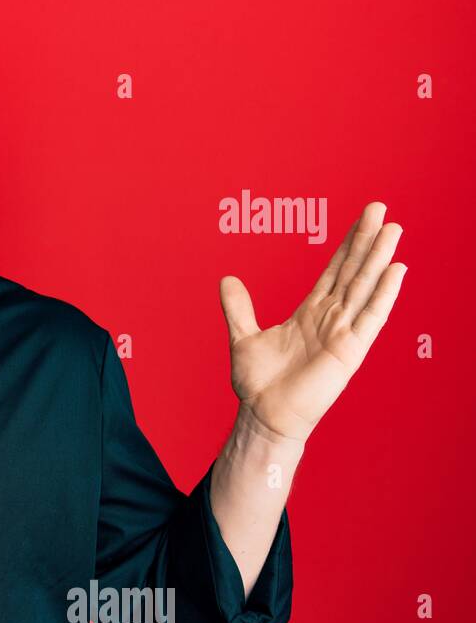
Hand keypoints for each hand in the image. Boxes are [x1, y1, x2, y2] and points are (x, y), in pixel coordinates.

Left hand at [218, 201, 406, 443]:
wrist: (263, 414)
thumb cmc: (259, 382)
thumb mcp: (243, 336)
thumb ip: (238, 308)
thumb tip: (226, 280)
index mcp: (310, 313)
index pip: (334, 270)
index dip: (347, 244)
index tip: (362, 218)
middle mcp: (331, 318)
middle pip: (353, 271)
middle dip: (366, 240)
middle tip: (380, 208)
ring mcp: (343, 333)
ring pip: (365, 287)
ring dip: (379, 258)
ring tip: (393, 229)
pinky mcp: (350, 350)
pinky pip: (371, 317)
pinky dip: (384, 294)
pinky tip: (397, 270)